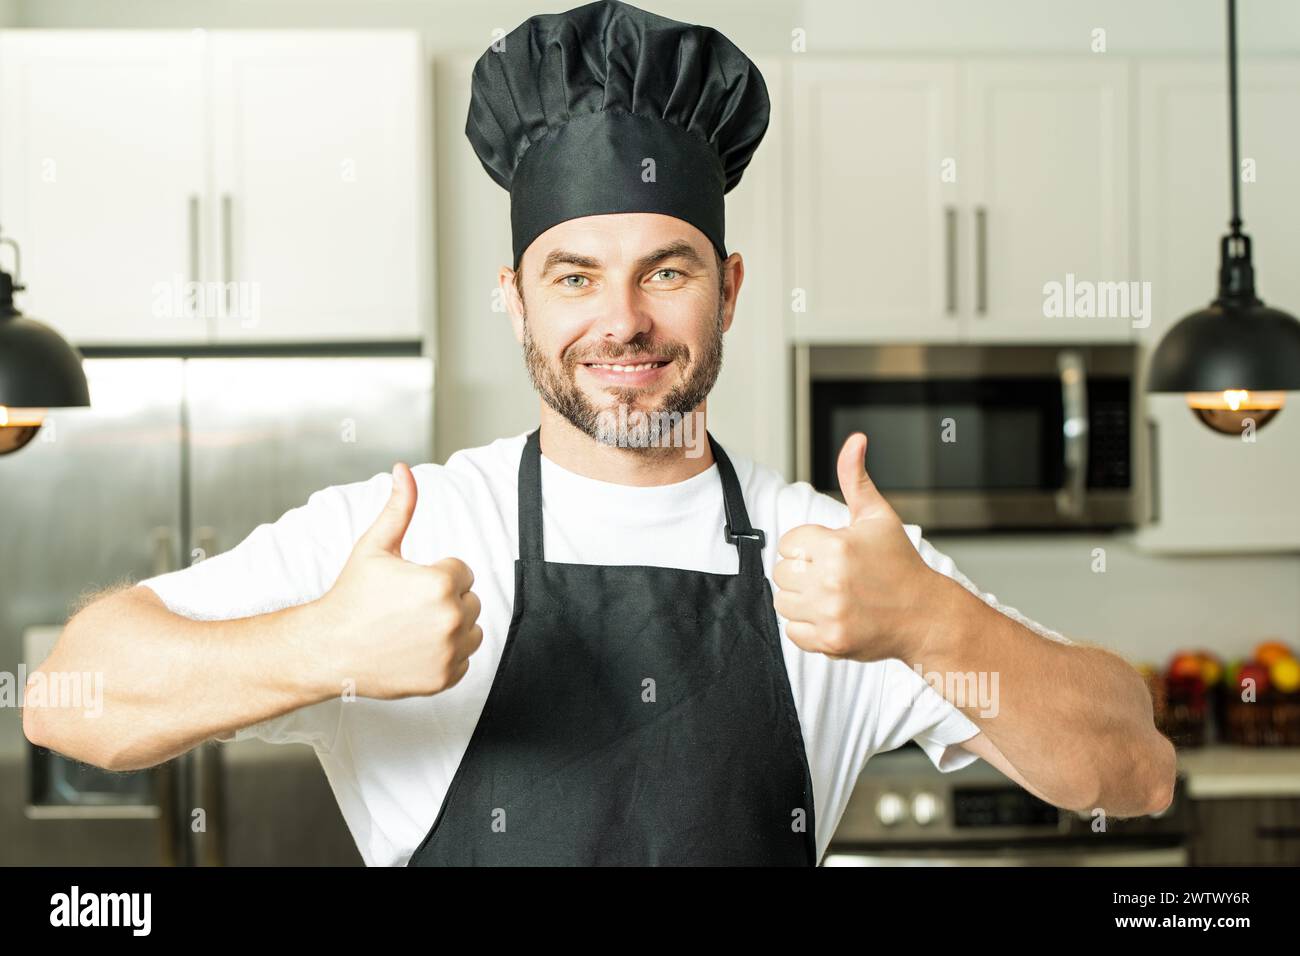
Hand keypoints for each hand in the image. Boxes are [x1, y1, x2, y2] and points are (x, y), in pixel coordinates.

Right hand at [313, 462, 482, 698]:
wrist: (327, 649)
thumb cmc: (351, 597)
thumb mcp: (375, 546)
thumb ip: (399, 507)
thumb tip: (404, 470)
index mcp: (441, 582)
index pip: (462, 572)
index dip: (435, 575)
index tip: (408, 587)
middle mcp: (451, 618)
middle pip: (470, 600)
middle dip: (445, 600)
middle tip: (407, 608)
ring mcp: (449, 652)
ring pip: (472, 629)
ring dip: (452, 628)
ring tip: (412, 627)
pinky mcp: (445, 679)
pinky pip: (465, 660)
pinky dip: (447, 656)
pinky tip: (415, 650)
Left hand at [773, 433, 936, 663]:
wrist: (925, 616)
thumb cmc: (900, 564)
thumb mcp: (878, 517)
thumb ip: (855, 478)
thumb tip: (855, 439)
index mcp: (837, 546)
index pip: (789, 543)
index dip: (807, 546)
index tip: (830, 552)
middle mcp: (830, 580)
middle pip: (782, 572)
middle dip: (803, 571)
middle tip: (832, 575)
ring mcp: (829, 613)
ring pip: (783, 602)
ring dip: (801, 599)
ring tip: (829, 595)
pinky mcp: (830, 641)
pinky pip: (793, 632)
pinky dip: (807, 627)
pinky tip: (831, 615)